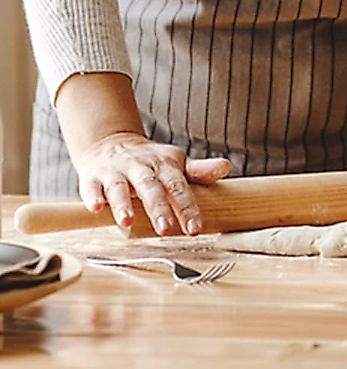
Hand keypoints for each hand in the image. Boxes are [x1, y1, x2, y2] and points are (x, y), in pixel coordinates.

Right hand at [75, 132, 230, 235]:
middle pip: (151, 188)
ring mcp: (116, 172)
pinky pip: (92, 187)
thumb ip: (199, 171)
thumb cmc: (151, 162)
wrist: (112, 143)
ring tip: (127, 223)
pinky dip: (93, 197)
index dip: (188, 208)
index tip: (195, 229)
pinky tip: (96, 208)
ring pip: (120, 188)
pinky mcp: (93, 177)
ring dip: (123, 205)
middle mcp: (141, 168)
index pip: (179, 187)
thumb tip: (227, 167)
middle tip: (166, 230)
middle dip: (158, 209)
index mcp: (165, 166)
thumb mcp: (176, 163)